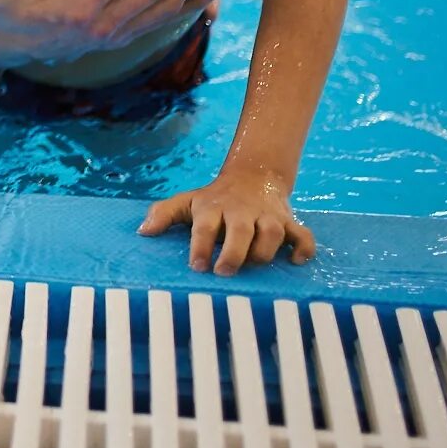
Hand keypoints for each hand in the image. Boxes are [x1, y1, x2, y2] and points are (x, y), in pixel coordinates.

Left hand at [139, 168, 315, 274]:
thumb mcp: (186, 202)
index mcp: (214, 208)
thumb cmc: (214, 199)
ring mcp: (267, 216)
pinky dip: (304, 248)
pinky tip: (295, 261)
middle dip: (234, 253)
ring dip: (265, 251)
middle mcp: (241, 212)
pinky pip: (303, 234)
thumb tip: (143, 232)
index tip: (197, 266)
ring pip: (273, 233)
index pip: (205, 227)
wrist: (252, 175)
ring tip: (253, 266)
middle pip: (241, 231)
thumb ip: (163, 214)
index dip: (200, 246)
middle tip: (224, 272)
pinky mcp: (289, 221)